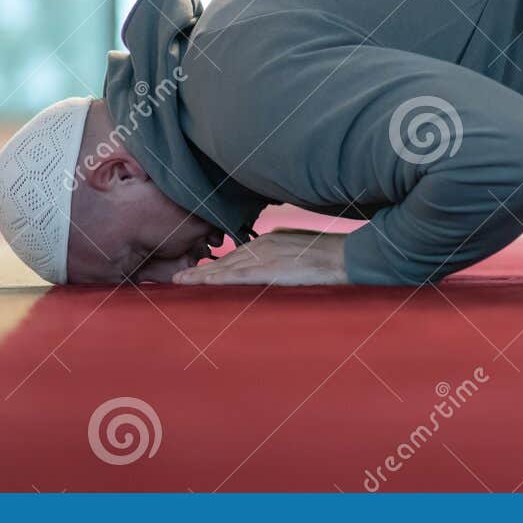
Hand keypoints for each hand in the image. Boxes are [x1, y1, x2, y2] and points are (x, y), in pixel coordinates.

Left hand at [171, 229, 348, 285]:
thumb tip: (276, 266)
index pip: (237, 254)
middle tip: (177, 277)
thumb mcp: (302, 250)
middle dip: (200, 269)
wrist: (345, 257)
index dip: (215, 263)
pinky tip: (198, 282)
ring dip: (199, 274)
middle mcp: (262, 246)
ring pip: (224, 267)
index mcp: (270, 240)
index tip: (198, 270)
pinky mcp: (267, 270)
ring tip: (179, 280)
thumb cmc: (330, 256)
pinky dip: (214, 278)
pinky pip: (234, 275)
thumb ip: (284, 255)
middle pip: (225, 260)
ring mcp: (264, 257)